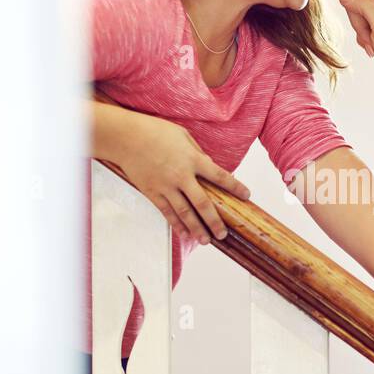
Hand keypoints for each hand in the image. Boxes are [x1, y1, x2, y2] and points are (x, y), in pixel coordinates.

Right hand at [95, 93, 250, 243]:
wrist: (126, 137)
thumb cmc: (155, 131)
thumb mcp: (183, 136)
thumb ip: (198, 153)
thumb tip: (210, 166)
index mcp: (192, 159)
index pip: (219, 176)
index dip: (235, 187)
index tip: (247, 195)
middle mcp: (181, 175)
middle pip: (203, 203)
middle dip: (215, 220)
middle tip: (224, 234)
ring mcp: (166, 186)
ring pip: (185, 213)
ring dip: (197, 228)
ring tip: (207, 241)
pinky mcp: (152, 192)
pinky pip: (167, 212)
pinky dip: (176, 225)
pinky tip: (185, 234)